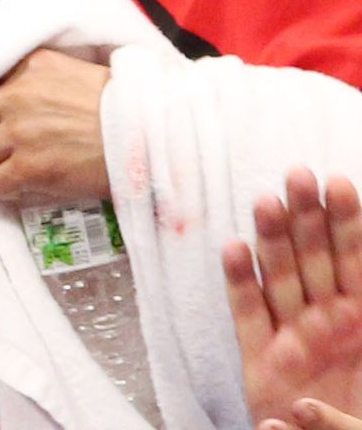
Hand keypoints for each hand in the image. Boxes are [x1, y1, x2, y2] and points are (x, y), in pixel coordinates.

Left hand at [0, 48, 109, 203]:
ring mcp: (20, 133)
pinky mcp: (29, 167)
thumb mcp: (75, 71)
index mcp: (30, 67)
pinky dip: (3, 188)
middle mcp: (17, 96)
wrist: (150, 138)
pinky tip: (21, 185)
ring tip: (13, 168)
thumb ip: (36, 76)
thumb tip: (4, 90)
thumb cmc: (121, 106)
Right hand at [227, 170, 361, 429]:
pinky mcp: (261, 361)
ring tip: (266, 202)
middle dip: (308, 216)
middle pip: (315, 259)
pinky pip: (249, 315)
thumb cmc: (359, 408)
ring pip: (281, 278)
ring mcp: (292, 336)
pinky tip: (234, 250)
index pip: (356, 260)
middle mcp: (326, 320)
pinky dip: (240, 282)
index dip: (349, 223)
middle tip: (299, 176)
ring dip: (272, 239)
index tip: (341, 184)